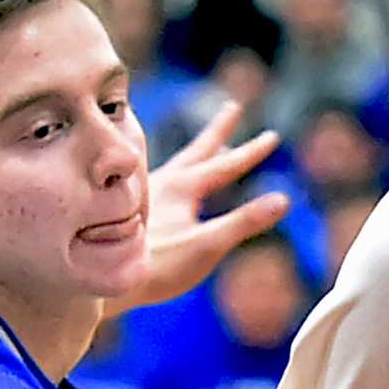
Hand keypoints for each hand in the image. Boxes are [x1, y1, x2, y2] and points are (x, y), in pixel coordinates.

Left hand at [115, 101, 292, 311]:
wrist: (104, 279)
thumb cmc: (158, 265)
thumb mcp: (207, 244)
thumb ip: (244, 222)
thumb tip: (284, 199)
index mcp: (183, 188)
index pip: (225, 165)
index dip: (251, 152)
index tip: (272, 136)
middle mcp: (162, 184)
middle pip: (197, 151)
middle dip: (218, 132)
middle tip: (232, 108)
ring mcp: (146, 197)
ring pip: (176, 166)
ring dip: (194, 155)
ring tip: (206, 150)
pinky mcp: (134, 213)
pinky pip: (156, 184)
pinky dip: (170, 177)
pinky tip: (167, 191)